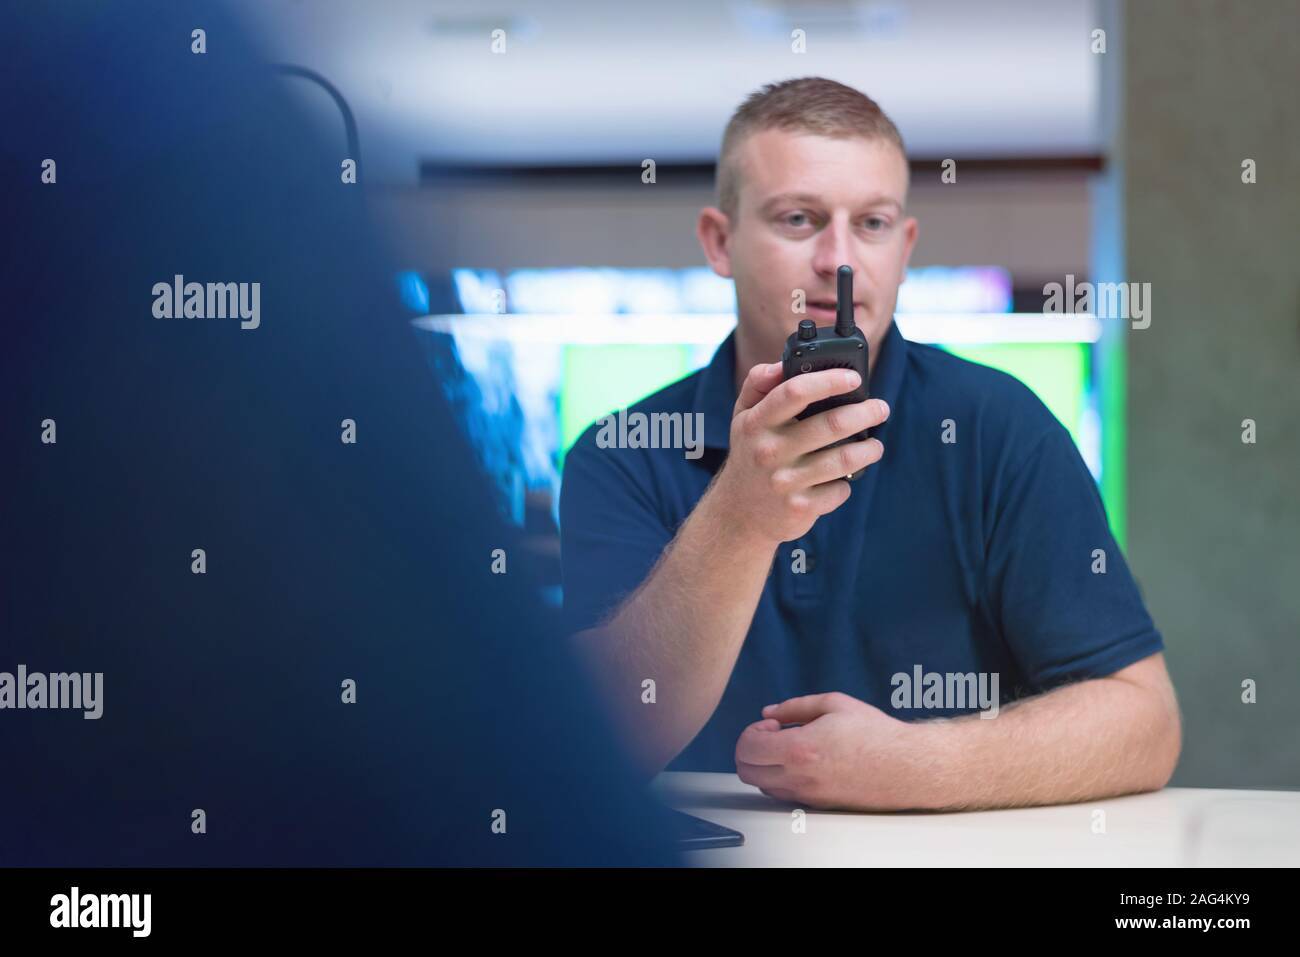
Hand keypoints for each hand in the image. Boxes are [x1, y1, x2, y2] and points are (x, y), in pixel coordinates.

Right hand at [710, 363, 889, 546]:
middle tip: (880, 408)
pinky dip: (848, 482)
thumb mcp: (743, 416)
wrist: (739, 513)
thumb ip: (759, 383)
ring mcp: (785, 481)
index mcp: (757, 422)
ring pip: (843, 458)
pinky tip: (843, 477)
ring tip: (874, 445)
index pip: (794, 392)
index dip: (829, 380)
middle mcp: (770, 451)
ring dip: (869, 449)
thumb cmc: (750, 454)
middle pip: (831, 424)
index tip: (855, 378)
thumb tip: (782, 362)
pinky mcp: (800, 507)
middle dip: (866, 412)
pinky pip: (840, 490)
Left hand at [734, 692, 927, 810]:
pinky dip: (780, 778)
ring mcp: (808, 795)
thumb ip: (795, 707)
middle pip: (746, 771)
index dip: (752, 731)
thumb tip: (769, 712)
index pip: (747, 747)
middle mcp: (799, 776)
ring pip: (762, 786)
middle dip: (750, 750)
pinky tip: (802, 762)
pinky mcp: (817, 804)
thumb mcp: (834, 704)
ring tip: (789, 748)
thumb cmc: (875, 734)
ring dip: (764, 765)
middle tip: (772, 736)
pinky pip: (783, 794)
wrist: (905, 766)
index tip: (772, 725)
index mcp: (800, 748)